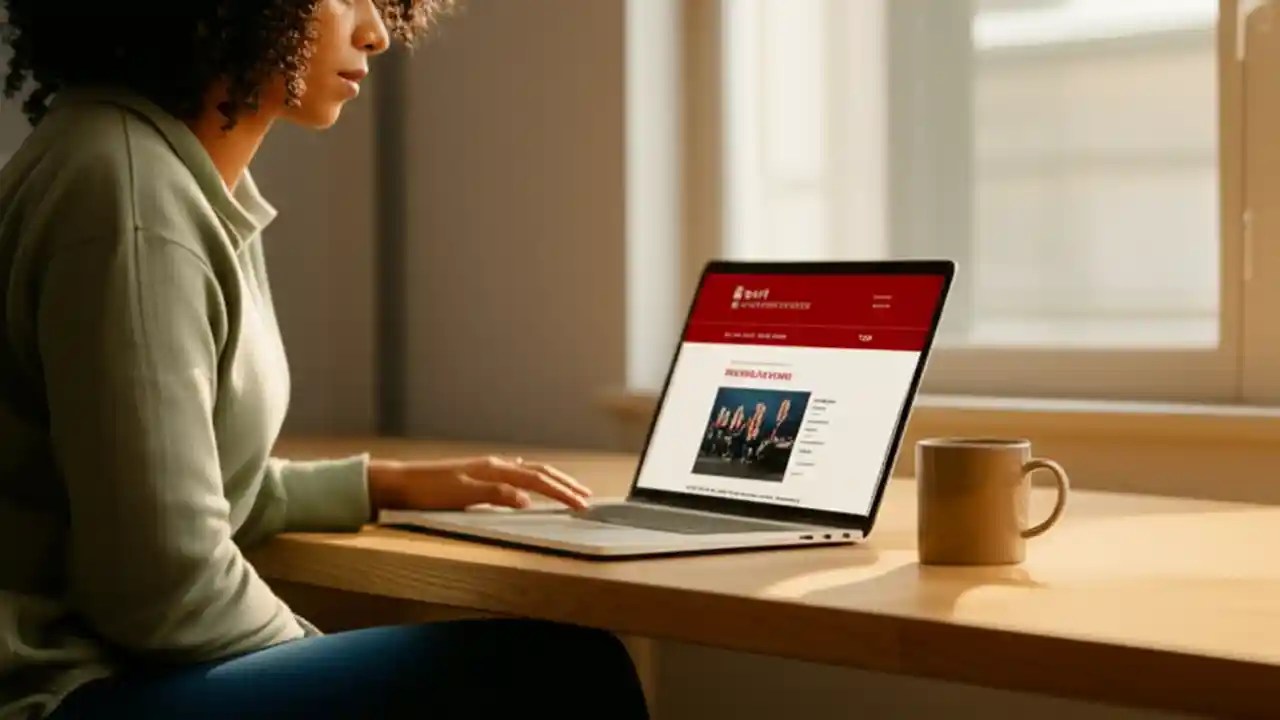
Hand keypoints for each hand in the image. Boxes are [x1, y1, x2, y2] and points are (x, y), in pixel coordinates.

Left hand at [367, 456, 591, 514]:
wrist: (399, 483)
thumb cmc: (427, 492)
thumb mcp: (461, 496)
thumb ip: (495, 495)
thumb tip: (526, 498)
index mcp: (494, 470)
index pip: (538, 480)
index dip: (562, 492)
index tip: (582, 504)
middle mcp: (494, 466)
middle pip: (539, 472)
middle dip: (565, 484)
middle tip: (587, 496)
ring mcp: (486, 469)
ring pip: (529, 471)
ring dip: (552, 480)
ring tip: (568, 487)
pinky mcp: (477, 475)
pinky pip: (515, 473)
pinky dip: (531, 477)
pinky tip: (528, 478)